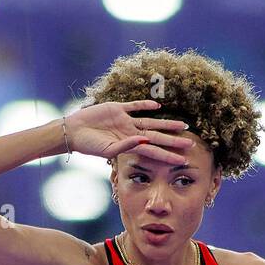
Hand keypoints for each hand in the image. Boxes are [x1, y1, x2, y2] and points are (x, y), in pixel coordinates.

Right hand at [64, 99, 192, 164]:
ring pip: (151, 121)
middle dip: (174, 140)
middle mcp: (131, 134)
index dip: (169, 155)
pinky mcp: (118, 108)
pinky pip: (135, 106)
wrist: (74, 132)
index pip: (154, 151)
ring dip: (166, 123)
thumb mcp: (108, 149)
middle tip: (191, 143)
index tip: (183, 159)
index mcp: (130, 145)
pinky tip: (158, 107)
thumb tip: (145, 139)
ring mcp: (126, 121)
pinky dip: (146, 106)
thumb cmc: (89, 145)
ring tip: (182, 125)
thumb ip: (126, 145)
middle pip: (157, 136)